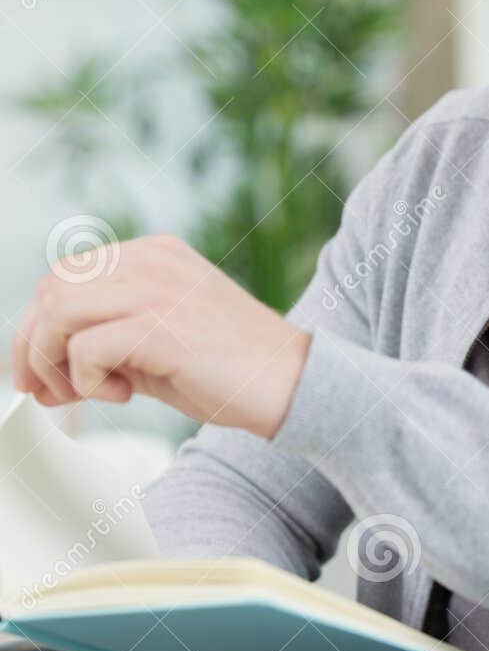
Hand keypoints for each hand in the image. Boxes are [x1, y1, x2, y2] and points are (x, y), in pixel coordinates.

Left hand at [12, 234, 310, 437]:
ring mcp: (155, 288)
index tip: (41, 375)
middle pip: (52, 290)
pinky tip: (125, 396)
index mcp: (152, 254)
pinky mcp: (158, 325)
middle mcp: (150, 260)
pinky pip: (85, 348)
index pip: (65, 276)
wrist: (293, 385)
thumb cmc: (230, 372)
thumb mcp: (161, 339)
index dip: (38, 327)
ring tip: (84, 394)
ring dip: (54, 363)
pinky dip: (88, 380)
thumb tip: (46, 367)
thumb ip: (111, 336)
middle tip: (45, 393)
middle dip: (34, 347)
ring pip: (58, 313)